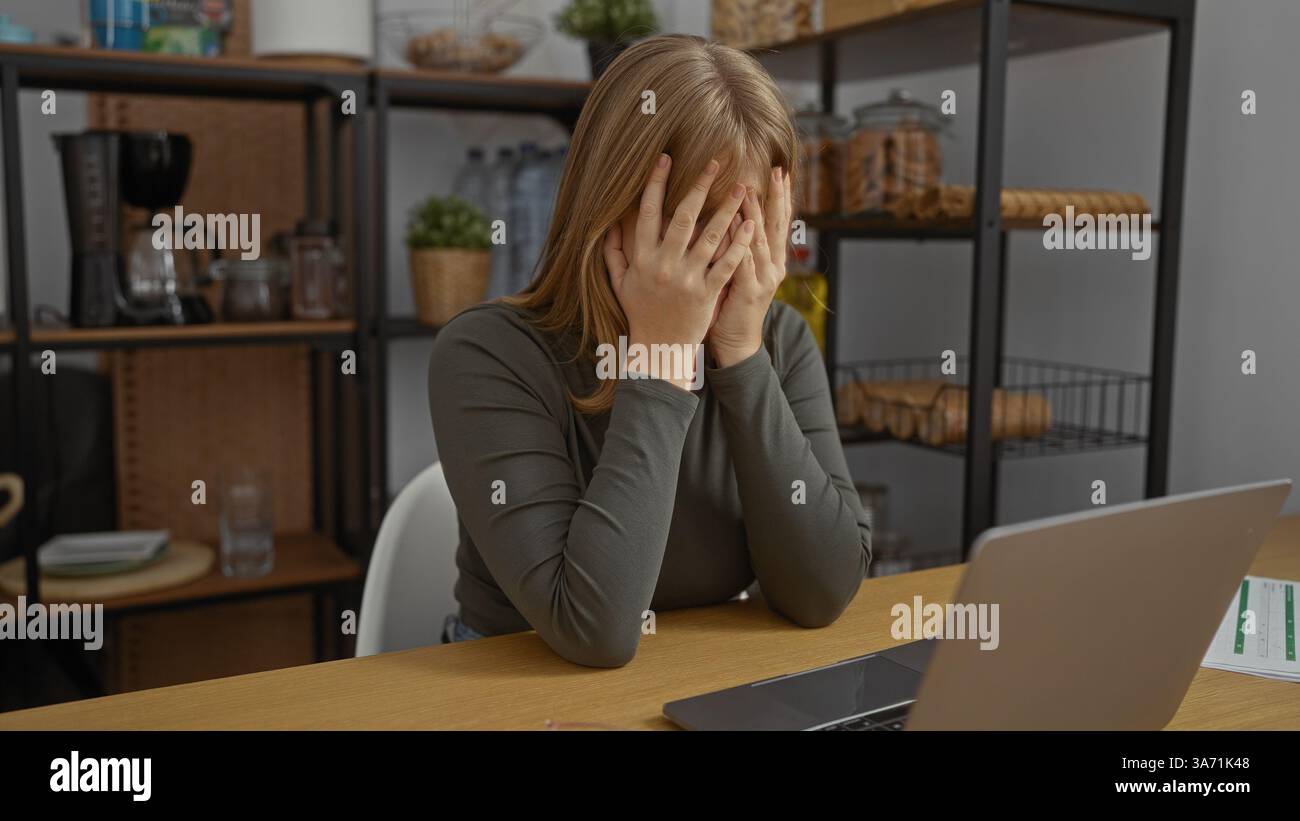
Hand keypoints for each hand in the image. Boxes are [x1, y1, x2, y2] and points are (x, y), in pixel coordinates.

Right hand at [604, 154, 754, 390]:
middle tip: (714, 161)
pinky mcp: (706, 294)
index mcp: (642, 258)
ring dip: (727, 209)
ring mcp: (687, 280)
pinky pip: (726, 264)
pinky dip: (739, 244)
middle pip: (683, 217)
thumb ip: (614, 253)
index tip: (666, 158)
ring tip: (742, 187)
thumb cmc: (640, 312)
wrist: (658, 349)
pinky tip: (750, 224)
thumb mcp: (620, 283)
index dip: (656, 184)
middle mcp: (664, 265)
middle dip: (699, 186)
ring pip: (710, 237)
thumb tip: (608, 225)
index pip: (648, 213)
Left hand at [708, 166, 791, 367]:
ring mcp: (763, 279)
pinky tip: (734, 223)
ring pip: (760, 240)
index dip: (782, 197)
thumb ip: (737, 246)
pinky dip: (738, 241)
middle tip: (779, 171)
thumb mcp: (739, 271)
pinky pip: (742, 261)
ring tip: (750, 189)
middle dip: (777, 197)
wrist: (737, 343)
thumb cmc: (732, 305)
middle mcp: (774, 266)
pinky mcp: (749, 292)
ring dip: (755, 213)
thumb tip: (728, 216)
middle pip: (778, 225)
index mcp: (773, 260)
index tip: (782, 172)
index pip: (780, 222)